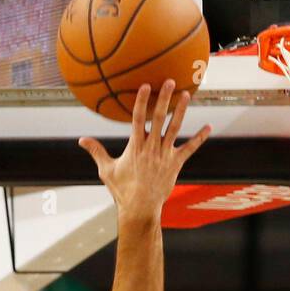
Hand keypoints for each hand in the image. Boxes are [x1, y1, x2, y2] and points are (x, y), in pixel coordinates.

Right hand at [78, 82, 210, 222]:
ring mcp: (165, 155)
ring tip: (186, 94)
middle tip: (170, 81)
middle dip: (164, 99)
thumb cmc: (122, 190)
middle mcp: (152, 148)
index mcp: (135, 146)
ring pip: (175, 128)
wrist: (140, 209)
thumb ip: (96, 152)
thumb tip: (81, 140)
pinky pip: (190, 149)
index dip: (142, 101)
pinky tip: (208, 127)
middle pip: (159, 118)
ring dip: (181, 111)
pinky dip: (199, 138)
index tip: (146, 86)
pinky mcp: (175, 164)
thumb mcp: (107, 170)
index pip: (138, 118)